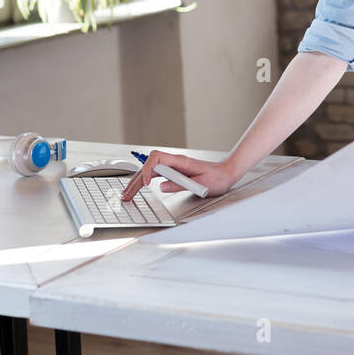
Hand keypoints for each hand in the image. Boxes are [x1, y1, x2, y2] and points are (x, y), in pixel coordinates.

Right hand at [119, 151, 235, 203]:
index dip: (148, 170)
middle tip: (127, 195)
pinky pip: (155, 174)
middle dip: (136, 180)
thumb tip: (162, 187)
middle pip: (149, 166)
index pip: (157, 159)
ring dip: (137, 181)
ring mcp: (173, 166)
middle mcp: (175, 162)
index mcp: (181, 162)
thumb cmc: (217, 178)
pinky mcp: (174, 172)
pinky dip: (144, 180)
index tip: (145, 184)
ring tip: (127, 193)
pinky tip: (138, 187)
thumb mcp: (201, 185)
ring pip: (150, 170)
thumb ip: (180, 185)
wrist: (227, 173)